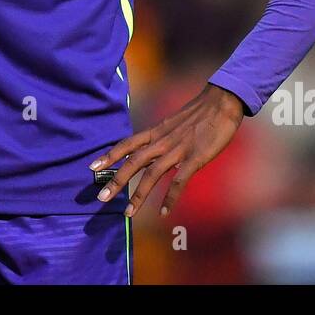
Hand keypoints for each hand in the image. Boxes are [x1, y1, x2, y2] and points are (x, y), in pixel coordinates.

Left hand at [90, 83, 245, 217]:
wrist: (221, 101)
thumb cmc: (199, 113)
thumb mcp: (173, 122)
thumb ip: (161, 136)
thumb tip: (151, 149)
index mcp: (157, 131)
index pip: (127, 143)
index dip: (110, 155)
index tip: (92, 167)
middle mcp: (163, 141)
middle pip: (134, 162)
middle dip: (117, 180)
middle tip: (101, 198)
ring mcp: (178, 149)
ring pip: (152, 174)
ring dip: (138, 195)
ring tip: (128, 213)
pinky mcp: (195, 158)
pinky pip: (179, 181)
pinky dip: (170, 198)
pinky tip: (163, 212)